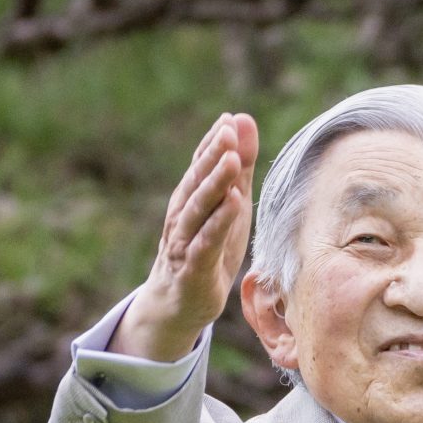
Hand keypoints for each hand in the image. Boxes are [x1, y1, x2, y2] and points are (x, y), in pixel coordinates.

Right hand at [113, 110, 258, 362]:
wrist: (180, 304)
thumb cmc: (208, 249)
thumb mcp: (229, 206)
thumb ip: (238, 167)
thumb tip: (242, 119)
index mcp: (191, 197)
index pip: (200, 164)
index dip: (213, 142)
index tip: (230, 120)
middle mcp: (182, 214)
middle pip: (197, 181)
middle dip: (212, 155)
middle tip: (228, 130)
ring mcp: (185, 241)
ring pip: (199, 207)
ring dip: (214, 183)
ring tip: (231, 160)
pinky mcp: (193, 267)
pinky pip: (206, 241)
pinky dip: (218, 222)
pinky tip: (233, 204)